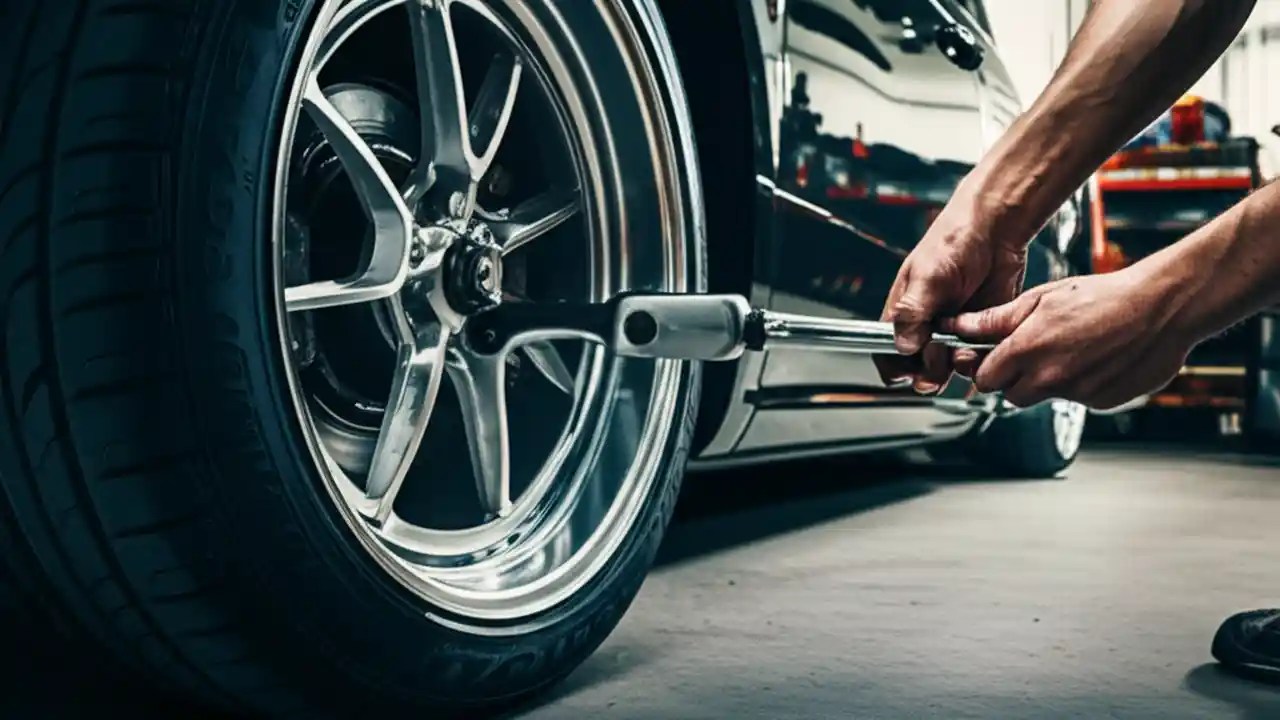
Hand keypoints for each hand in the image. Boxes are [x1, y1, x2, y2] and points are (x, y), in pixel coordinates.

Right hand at [875, 205, 1028, 393]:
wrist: (996, 230)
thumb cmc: (953, 242)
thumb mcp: (927, 276)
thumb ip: (912, 312)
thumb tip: (903, 345)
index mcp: (903, 313)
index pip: (887, 352)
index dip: (896, 367)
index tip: (909, 369)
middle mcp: (925, 326)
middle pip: (917, 367)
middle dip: (927, 372)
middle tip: (938, 357)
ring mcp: (952, 331)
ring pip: (947, 367)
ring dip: (953, 367)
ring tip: (962, 350)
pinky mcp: (979, 331)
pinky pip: (975, 358)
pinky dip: (978, 359)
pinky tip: (982, 346)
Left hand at [940, 267, 1193, 408]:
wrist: (1162, 307)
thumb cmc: (1103, 296)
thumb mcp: (1041, 299)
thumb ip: (996, 320)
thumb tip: (958, 327)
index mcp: (1027, 351)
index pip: (985, 379)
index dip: (986, 367)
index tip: (993, 356)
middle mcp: (1050, 379)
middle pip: (1011, 395)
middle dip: (1014, 378)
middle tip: (1033, 351)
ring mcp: (1077, 394)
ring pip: (1045, 397)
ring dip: (1048, 381)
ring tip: (1071, 347)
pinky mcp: (1102, 402)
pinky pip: (1078, 398)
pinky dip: (1080, 384)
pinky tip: (1096, 357)